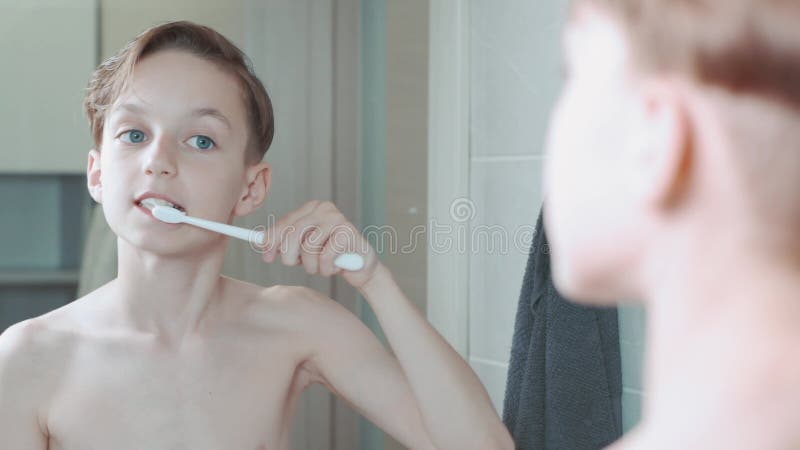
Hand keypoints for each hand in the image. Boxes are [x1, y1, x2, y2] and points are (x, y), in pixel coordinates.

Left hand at [259, 200, 379, 288]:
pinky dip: (327, 269)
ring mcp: (337, 219)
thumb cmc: (331, 256)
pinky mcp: (347, 233)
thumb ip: (286, 243)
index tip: (265, 255)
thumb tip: (261, 242)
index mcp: (310, 208)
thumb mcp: (304, 249)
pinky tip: (336, 267)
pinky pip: (325, 257)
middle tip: (298, 265)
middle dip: (290, 257)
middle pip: (292, 235)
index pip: (283, 224)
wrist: (361, 267)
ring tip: (322, 266)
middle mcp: (323, 209)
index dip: (271, 241)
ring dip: (312, 266)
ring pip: (308, 248)